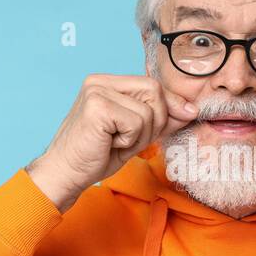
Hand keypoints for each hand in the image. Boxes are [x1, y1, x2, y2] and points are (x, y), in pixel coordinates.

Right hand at [26, 74, 196, 211]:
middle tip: (129, 140)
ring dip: (139, 136)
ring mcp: (96, 91)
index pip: (152, 84)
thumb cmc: (96, 156)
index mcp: (107, 83)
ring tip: (115, 143)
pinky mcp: (97, 106)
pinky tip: (108, 144)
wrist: (66, 175)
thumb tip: (190, 109)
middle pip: (154, 91)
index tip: (186, 115)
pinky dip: (129, 140)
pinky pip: (136, 122)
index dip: (172, 103)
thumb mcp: (136, 134)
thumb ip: (160, 119)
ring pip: (148, 111)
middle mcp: (99, 81)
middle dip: (155, 122)